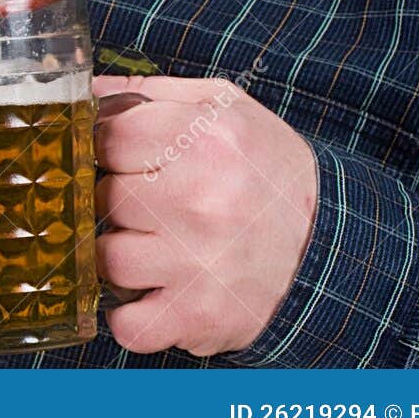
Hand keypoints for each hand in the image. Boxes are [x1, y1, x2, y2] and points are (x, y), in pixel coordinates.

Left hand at [92, 73, 317, 357]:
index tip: (123, 157)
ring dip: (122, 253)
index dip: (109, 147)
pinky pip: (130, 325)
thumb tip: (89, 94)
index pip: (109, 137)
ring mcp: (197, 263)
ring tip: (153, 245)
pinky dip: (130, 316)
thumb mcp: (223, 108)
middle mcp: (199, 201)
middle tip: (150, 201)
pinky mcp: (200, 316)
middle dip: (120, 198)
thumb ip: (150, 93)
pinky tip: (151, 293)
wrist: (329, 247)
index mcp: (205, 141)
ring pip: (108, 258)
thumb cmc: (269, 171)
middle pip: (106, 196)